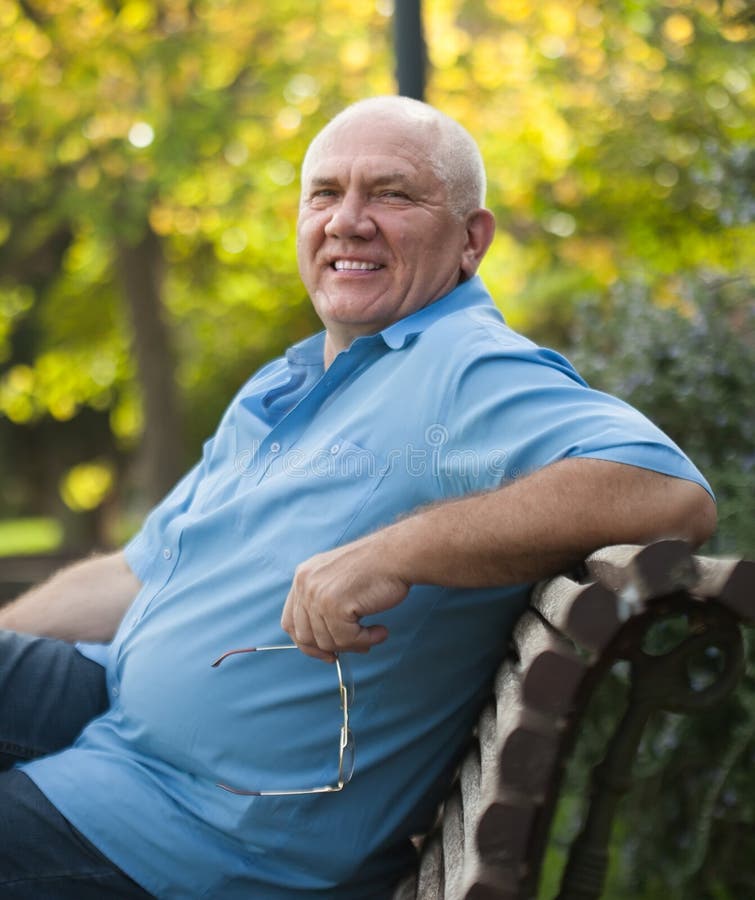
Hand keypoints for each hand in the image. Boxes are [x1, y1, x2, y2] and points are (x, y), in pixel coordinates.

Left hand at [280, 534, 410, 660]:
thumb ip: (323, 603)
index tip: (326, 652)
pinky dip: (367, 640)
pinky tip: (380, 631)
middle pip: (305, 637)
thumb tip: (324, 644)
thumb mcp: (337, 579)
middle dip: (332, 648)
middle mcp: (305, 584)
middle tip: (357, 646)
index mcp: (303, 576)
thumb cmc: (376, 568)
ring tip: (374, 634)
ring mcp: (317, 594)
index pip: (290, 622)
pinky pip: (346, 640)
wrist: (397, 554)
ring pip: (327, 642)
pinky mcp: (334, 605)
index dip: (306, 643)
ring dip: (354, 644)